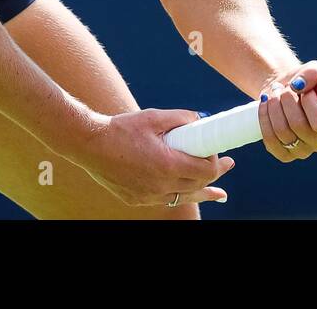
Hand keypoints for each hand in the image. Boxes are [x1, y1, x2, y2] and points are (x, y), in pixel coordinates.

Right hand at [73, 108, 235, 206]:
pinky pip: (165, 199)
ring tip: (219, 194)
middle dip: (215, 176)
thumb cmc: (121, 130)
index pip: (206, 171)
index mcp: (168, 165)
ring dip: (202, 192)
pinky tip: (184, 191)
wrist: (89, 145)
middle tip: (227, 166)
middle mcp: (161, 185)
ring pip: (184, 197)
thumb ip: (181, 118)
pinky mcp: (137, 199)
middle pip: (199, 185)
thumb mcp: (154, 117)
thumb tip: (199, 119)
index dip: (216, 162)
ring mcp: (148, 195)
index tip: (218, 151)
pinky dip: (178, 193)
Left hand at [257, 61, 316, 161]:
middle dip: (287, 101)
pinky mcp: (283, 154)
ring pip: (282, 131)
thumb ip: (312, 73)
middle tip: (283, 88)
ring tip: (274, 93)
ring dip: (274, 106)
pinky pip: (270, 140)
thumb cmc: (302, 83)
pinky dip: (265, 118)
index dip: (309, 104)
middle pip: (298, 125)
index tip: (303, 90)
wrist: (283, 92)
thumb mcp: (311, 70)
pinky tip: (266, 105)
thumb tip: (299, 85)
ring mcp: (302, 151)